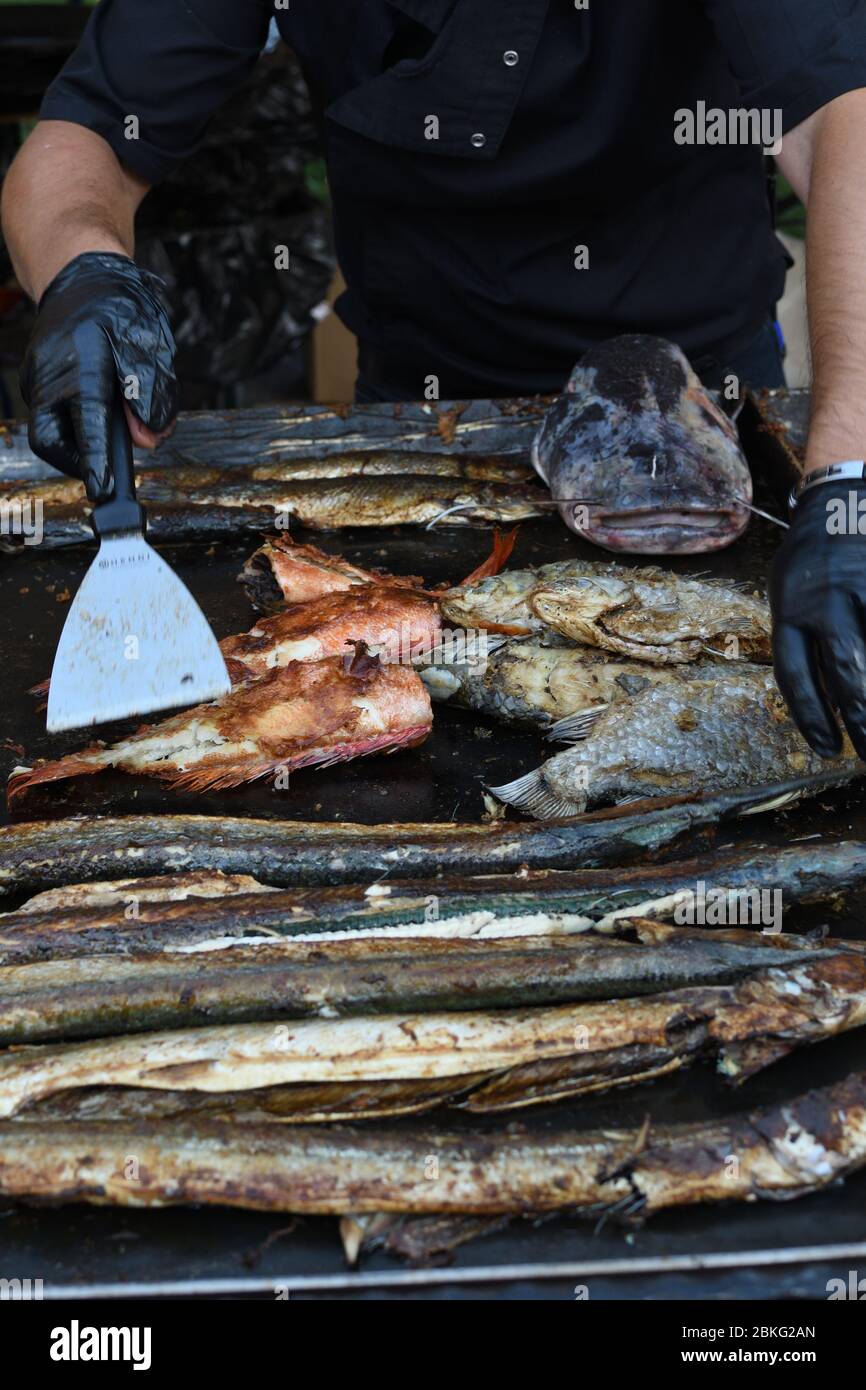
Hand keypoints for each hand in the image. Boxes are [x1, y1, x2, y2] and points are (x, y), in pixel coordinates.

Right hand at [19, 251, 177, 501]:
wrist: (82, 277)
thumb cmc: (119, 310)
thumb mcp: (148, 347)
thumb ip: (151, 395)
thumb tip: (148, 439)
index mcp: (80, 365)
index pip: (85, 423)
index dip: (96, 461)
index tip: (104, 489)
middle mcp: (49, 376)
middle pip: (51, 441)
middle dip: (79, 463)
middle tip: (108, 473)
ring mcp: (37, 381)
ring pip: (51, 433)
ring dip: (81, 445)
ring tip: (112, 435)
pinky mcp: (37, 384)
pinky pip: (53, 418)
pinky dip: (77, 429)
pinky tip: (102, 417)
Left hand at [770, 479, 865, 759]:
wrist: (843, 498)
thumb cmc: (813, 558)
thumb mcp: (788, 593)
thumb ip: (800, 641)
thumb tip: (822, 700)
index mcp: (790, 611)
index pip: (796, 676)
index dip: (812, 718)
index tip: (828, 749)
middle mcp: (825, 601)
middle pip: (846, 673)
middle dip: (861, 721)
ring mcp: (862, 587)